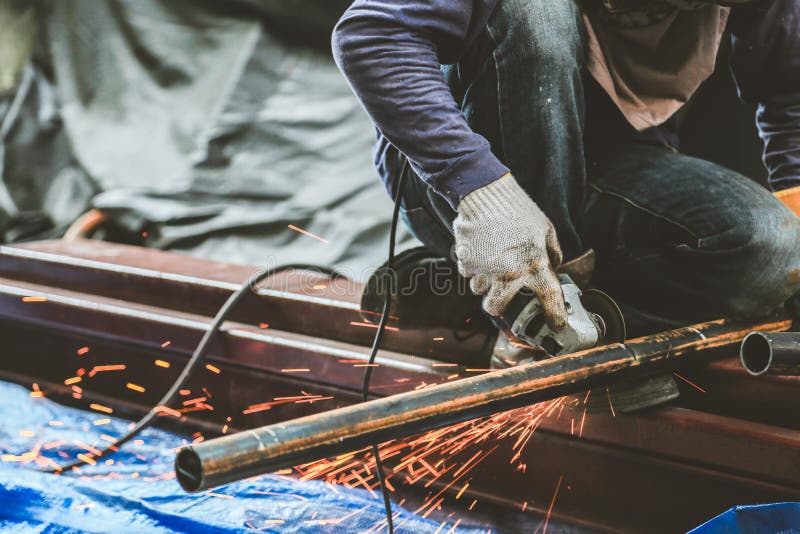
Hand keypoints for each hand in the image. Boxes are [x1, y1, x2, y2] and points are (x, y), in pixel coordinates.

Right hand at [453, 174, 567, 329]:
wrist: (486, 193)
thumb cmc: (518, 209)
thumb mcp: (546, 229)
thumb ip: (553, 253)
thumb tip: (554, 268)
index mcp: (534, 265)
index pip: (549, 299)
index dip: (555, 316)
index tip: (556, 325)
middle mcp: (509, 273)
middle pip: (497, 308)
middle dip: (498, 306)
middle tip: (501, 297)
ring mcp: (485, 271)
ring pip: (479, 292)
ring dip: (484, 284)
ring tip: (489, 266)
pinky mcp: (466, 263)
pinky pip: (468, 275)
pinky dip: (473, 269)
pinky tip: (479, 253)